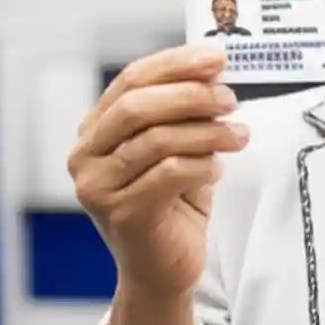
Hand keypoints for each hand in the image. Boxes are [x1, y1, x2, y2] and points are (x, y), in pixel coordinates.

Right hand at [67, 44, 248, 299]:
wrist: (164, 267)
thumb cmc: (172, 201)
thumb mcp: (178, 145)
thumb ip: (185, 110)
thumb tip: (214, 69)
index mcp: (96, 128)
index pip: (131, 79)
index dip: (175, 63)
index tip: (216, 57)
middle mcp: (86, 154)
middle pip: (138, 106)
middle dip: (191, 96)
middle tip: (231, 99)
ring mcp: (98, 186)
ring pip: (156, 139)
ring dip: (206, 131)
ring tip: (238, 135)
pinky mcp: (122, 213)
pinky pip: (168, 173)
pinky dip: (201, 164)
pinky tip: (217, 167)